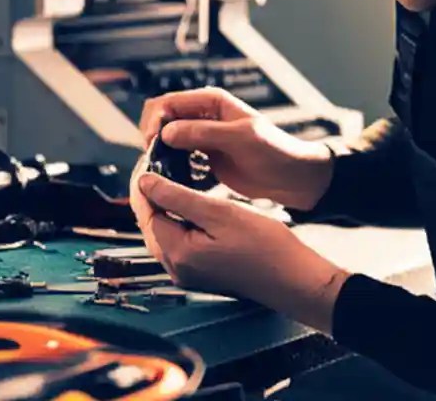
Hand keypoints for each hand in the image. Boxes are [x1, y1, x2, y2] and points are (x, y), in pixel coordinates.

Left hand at [129, 170, 350, 333]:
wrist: (292, 277)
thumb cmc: (264, 246)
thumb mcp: (219, 212)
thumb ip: (177, 197)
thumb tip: (146, 182)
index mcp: (177, 253)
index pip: (145, 211)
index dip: (143, 182)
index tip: (149, 157)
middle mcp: (176, 268)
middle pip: (151, 223)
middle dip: (151, 192)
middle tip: (159, 162)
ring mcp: (188, 273)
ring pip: (165, 231)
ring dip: (165, 205)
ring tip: (172, 176)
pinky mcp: (201, 272)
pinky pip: (179, 241)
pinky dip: (179, 219)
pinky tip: (189, 203)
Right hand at [139, 87, 334, 209]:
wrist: (293, 177)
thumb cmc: (276, 151)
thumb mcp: (241, 139)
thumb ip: (204, 133)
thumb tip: (168, 131)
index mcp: (212, 102)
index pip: (168, 103)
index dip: (155, 121)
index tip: (153, 143)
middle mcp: (204, 116)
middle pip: (161, 119)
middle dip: (152, 137)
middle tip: (154, 159)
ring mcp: (203, 137)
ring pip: (166, 139)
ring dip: (159, 152)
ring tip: (159, 170)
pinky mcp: (205, 158)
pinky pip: (177, 158)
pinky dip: (170, 165)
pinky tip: (172, 178)